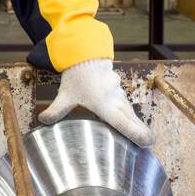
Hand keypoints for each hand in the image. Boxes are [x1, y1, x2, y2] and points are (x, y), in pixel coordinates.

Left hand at [38, 58, 153, 146]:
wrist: (85, 52)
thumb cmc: (77, 74)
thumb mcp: (65, 94)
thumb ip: (56, 110)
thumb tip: (43, 121)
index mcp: (104, 104)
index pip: (122, 122)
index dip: (135, 133)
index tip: (147, 141)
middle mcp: (114, 99)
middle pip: (131, 118)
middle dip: (141, 130)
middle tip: (151, 142)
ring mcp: (118, 92)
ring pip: (130, 109)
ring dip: (136, 122)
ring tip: (144, 134)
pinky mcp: (117, 87)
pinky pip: (126, 102)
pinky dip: (130, 112)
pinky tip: (130, 118)